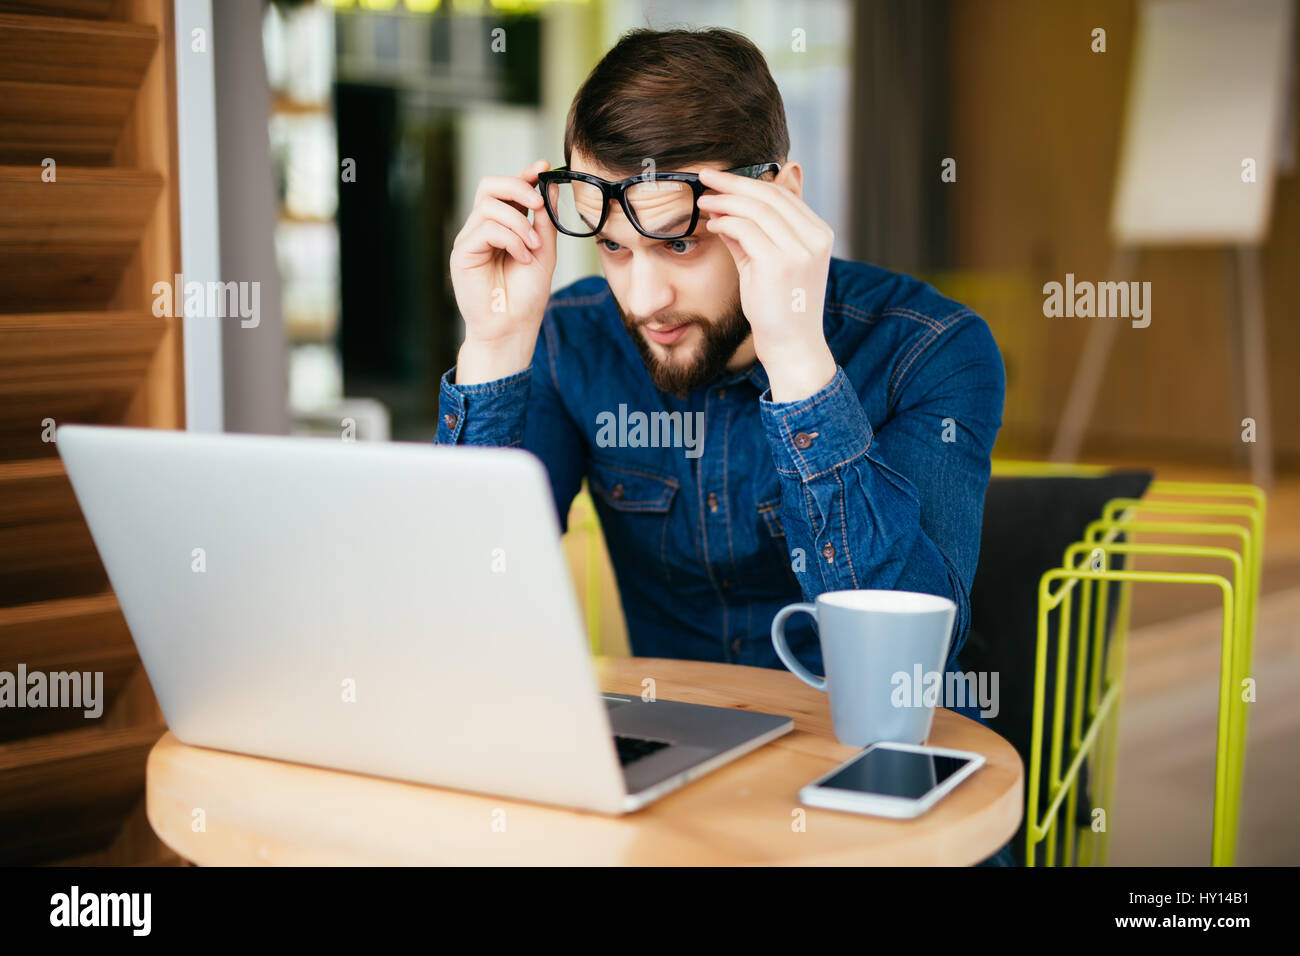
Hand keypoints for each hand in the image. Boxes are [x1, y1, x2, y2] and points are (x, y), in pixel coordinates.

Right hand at [449, 159, 556, 382]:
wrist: (513, 327)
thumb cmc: (527, 295)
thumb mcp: (545, 252)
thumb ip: (545, 221)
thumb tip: (550, 188)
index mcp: (503, 225)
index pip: (508, 188)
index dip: (524, 174)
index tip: (544, 167)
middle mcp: (483, 228)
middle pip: (490, 186)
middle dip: (517, 187)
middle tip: (538, 204)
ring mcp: (470, 239)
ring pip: (489, 206)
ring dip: (518, 223)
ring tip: (532, 246)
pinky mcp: (462, 252)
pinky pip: (485, 229)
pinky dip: (509, 239)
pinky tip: (521, 257)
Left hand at [697, 167, 836, 401]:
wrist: (792, 345)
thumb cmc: (779, 308)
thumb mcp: (768, 263)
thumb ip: (753, 235)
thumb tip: (725, 208)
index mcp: (819, 234)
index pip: (782, 195)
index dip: (750, 182)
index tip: (722, 179)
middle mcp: (814, 238)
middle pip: (769, 195)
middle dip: (733, 182)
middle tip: (706, 175)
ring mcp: (799, 250)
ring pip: (756, 208)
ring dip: (725, 200)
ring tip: (704, 200)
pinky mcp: (778, 264)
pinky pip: (746, 229)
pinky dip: (725, 221)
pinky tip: (712, 224)